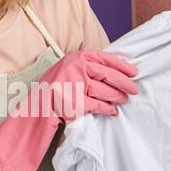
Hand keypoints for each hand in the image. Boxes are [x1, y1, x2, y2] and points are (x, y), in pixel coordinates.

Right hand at [0, 50, 137, 170]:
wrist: (35, 107)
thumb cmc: (54, 89)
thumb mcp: (67, 70)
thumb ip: (85, 67)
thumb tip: (114, 70)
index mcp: (76, 57)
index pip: (105, 58)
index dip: (122, 65)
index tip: (134, 71)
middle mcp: (75, 68)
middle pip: (108, 75)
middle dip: (124, 83)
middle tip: (134, 89)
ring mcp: (74, 85)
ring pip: (104, 91)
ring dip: (117, 97)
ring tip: (123, 100)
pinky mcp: (74, 102)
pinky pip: (97, 106)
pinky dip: (107, 109)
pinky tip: (112, 112)